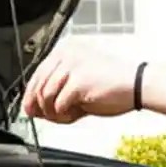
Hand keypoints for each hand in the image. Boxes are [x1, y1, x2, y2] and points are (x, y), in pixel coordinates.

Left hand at [22, 44, 141, 123]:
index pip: (38, 72)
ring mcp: (72, 66)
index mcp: (67, 50)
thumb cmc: (113, 84)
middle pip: (38, 83)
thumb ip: (58, 91)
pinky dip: (63, 114)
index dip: (30, 93)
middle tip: (42, 117)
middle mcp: (67, 54)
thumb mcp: (80, 83)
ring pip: (45, 95)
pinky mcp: (78, 81)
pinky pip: (59, 104)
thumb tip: (36, 107)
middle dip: (38, 105)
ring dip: (52, 112)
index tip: (28, 108)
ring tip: (65, 116)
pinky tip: (73, 115)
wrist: (137, 85)